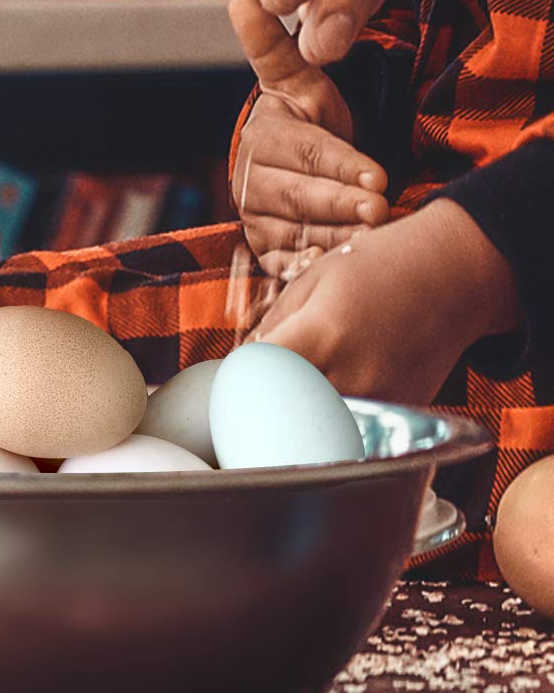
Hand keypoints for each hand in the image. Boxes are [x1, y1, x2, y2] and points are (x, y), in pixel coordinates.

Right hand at [229, 0, 387, 272]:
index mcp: (262, 137)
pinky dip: (306, 268)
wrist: (303, 165)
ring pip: (297, 231)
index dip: (341, 164)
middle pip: (299, 196)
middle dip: (340, 204)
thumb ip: (272, 44)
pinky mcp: (266, 250)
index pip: (305, 153)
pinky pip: (285, 263)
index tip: (377, 175)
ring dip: (335, 238)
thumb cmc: (310, 118)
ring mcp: (257, 218)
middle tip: (378, 210)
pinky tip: (329, 266)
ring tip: (369, 240)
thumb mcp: (298, 80)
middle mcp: (251, 180)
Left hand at [251, 199, 521, 402]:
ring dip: (304, 411)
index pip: (263, 375)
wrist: (449, 278)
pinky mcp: (401, 413)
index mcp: (322, 334)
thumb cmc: (377, 267)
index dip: (246, 376)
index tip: (242, 372)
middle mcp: (353, 375)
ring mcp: (381, 400)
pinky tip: (339, 387)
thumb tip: (249, 362)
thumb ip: (274, 324)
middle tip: (270, 384)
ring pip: (322, 424)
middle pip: (289, 409)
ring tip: (306, 385)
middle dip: (272, 399)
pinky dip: (337, 413)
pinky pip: (355, 423)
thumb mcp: (311, 279)